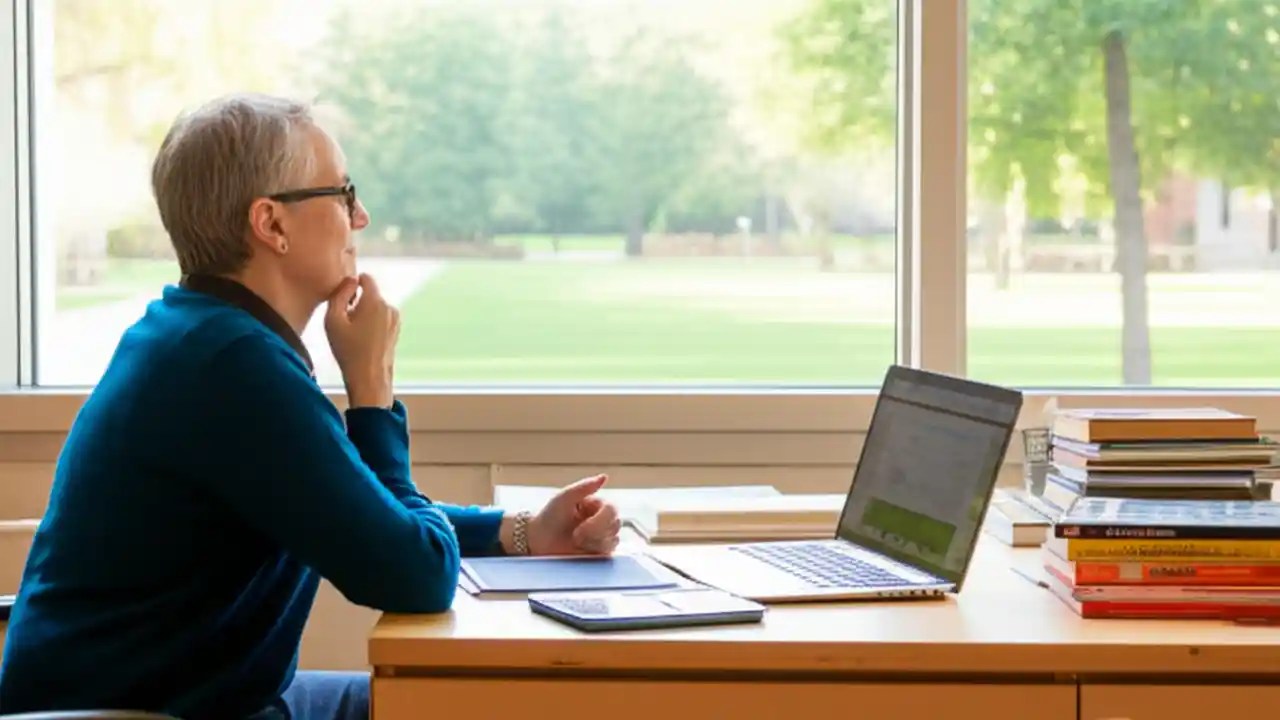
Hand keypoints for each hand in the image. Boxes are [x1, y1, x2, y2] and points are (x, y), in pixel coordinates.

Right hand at [324, 273, 399, 407]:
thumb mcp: (333, 320)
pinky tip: (363, 341)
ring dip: (363, 315)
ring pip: (375, 308)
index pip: (366, 278)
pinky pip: (380, 320)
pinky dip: (371, 325)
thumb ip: (339, 294)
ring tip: (354, 335)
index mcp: (375, 301)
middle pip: (370, 294)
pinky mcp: (396, 331)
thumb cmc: (349, 351)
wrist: (369, 379)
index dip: (352, 285)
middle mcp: (389, 307)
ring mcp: (395, 320)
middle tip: (345, 324)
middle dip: (357, 303)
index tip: (343, 301)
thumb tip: (350, 280)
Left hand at [526, 474, 620, 555]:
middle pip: (615, 525)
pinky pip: (608, 554)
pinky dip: (594, 553)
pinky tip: (580, 551)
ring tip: (575, 543)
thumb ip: (584, 487)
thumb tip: (604, 476)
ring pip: (612, 541)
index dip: (600, 521)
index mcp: (596, 505)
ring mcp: (602, 537)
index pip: (612, 510)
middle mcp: (603, 520)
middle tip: (576, 537)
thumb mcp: (564, 498)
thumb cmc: (549, 517)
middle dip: (595, 533)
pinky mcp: (599, 553)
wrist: (537, 540)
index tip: (580, 529)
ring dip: (593, 544)